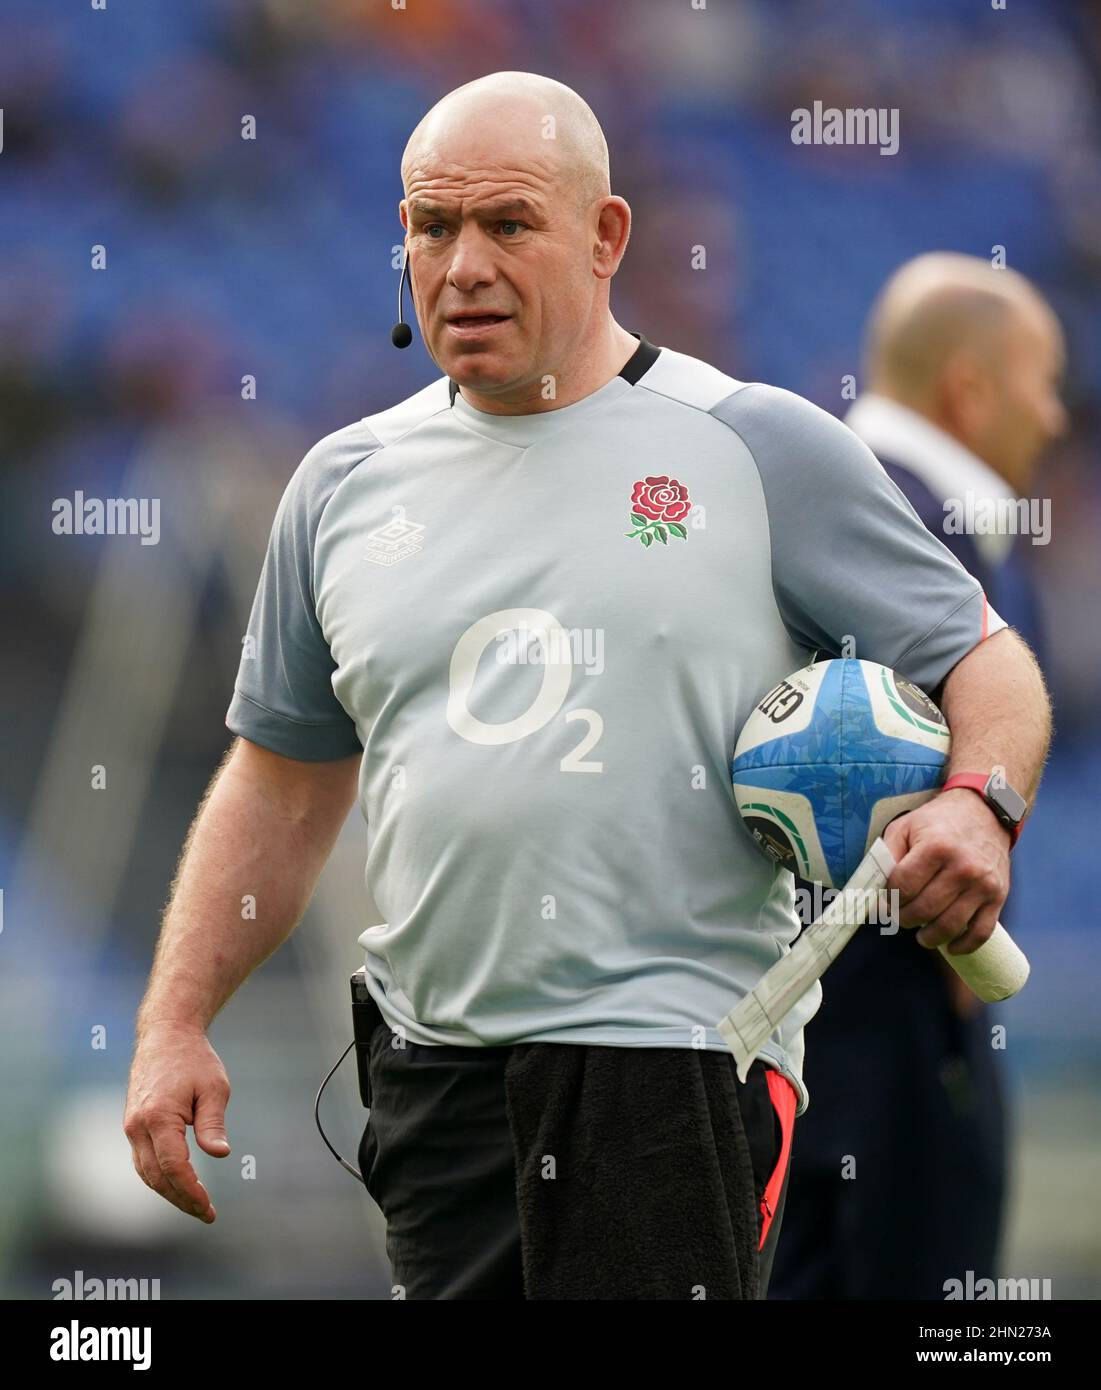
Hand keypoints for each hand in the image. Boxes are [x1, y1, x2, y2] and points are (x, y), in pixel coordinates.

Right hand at [124, 1022, 231, 1222]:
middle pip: (157, 1177)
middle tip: (207, 1214)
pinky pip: (143, 1160)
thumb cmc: (194, 1059)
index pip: (174, 1167)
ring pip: (147, 1172)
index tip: (209, 1208)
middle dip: (181, 1199)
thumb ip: (213, 1124)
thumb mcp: (214, 1088)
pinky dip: (160, 1177)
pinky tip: (179, 1184)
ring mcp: (131, 1126)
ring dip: (169, 1192)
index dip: (191, 1192)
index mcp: (158, 1117)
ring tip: (196, 1205)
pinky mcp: (132, 1125)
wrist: (166, 1034)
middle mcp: (138, 1126)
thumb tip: (220, 1155)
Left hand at [882, 788, 1010, 954]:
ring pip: (949, 926)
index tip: (886, 902)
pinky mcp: (998, 896)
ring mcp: (983, 884)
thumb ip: (887, 855)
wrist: (985, 813)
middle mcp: (962, 867)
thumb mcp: (905, 826)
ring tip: (921, 935)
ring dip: (929, 937)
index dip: (889, 899)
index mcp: (936, 847)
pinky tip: (950, 946)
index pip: (904, 887)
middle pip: (924, 910)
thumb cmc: (939, 822)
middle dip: (905, 919)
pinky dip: (964, 945)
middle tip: (900, 917)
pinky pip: (981, 932)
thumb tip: (874, 889)